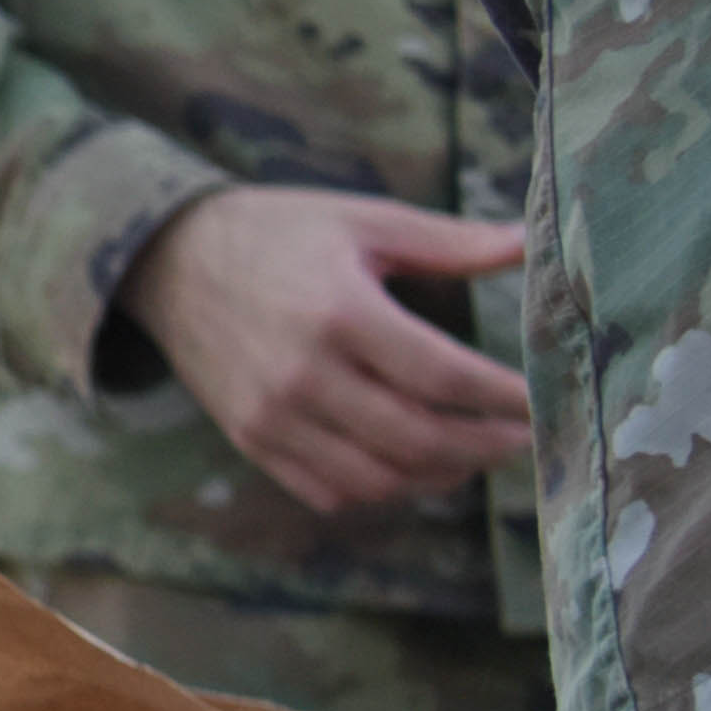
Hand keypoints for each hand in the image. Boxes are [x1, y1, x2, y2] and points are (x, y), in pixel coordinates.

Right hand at [114, 186, 534, 513]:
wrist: (168, 261)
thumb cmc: (277, 233)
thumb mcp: (362, 220)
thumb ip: (448, 241)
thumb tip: (529, 243)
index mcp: (339, 311)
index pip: (442, 377)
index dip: (502, 398)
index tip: (541, 400)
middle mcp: (303, 374)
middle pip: (418, 438)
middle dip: (486, 445)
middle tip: (522, 436)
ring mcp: (273, 415)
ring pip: (379, 478)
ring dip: (441, 475)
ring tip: (475, 452)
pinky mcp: (251, 439)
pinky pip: (330, 491)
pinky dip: (383, 490)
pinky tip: (412, 465)